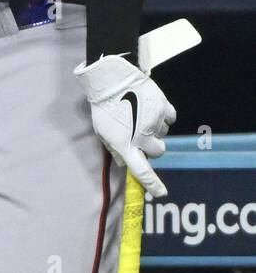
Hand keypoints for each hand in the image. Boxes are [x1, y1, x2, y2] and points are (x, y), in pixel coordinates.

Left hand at [74, 54, 177, 197]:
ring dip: (155, 129)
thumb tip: (124, 163)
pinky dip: (163, 116)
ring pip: (164, 134)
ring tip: (140, 115)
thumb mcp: (102, 131)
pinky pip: (170, 119)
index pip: (141, 171)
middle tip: (141, 135)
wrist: (111, 79)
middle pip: (158, 151)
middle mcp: (142, 136)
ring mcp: (155, 122)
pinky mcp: (163, 107)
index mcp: (126, 144)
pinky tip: (150, 108)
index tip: (161, 193)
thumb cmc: (103, 106)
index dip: (152, 184)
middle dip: (152, 146)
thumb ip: (115, 149)